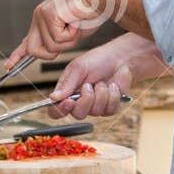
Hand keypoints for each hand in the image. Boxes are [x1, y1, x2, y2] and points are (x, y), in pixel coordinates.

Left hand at [7, 0, 123, 63]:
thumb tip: (49, 51)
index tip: (7, 67)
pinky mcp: (49, 14)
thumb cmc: (90, 13)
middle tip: (68, 36)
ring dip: (68, 41)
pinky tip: (75, 20)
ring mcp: (41, 15)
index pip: (27, 42)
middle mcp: (39, 17)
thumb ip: (58, 41)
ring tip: (75, 24)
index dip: (17, 56)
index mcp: (42, 21)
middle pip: (34, 50)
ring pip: (50, 47)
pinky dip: (71, 34)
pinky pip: (58, 39)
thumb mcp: (72, 32)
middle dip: (52, 52)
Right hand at [45, 34, 169, 120]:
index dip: (59, 111)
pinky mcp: (110, 108)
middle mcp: (80, 103)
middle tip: (89, 85)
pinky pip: (110, 109)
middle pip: (78, 115)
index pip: (56, 111)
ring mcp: (96, 107)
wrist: (119, 59)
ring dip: (101, 93)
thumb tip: (53, 97)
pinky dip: (113, 95)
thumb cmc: (97, 61)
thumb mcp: (79, 68)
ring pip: (96, 111)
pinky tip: (113, 86)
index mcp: (67, 94)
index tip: (68, 102)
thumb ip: (67, 84)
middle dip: (86, 100)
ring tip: (102, 82)